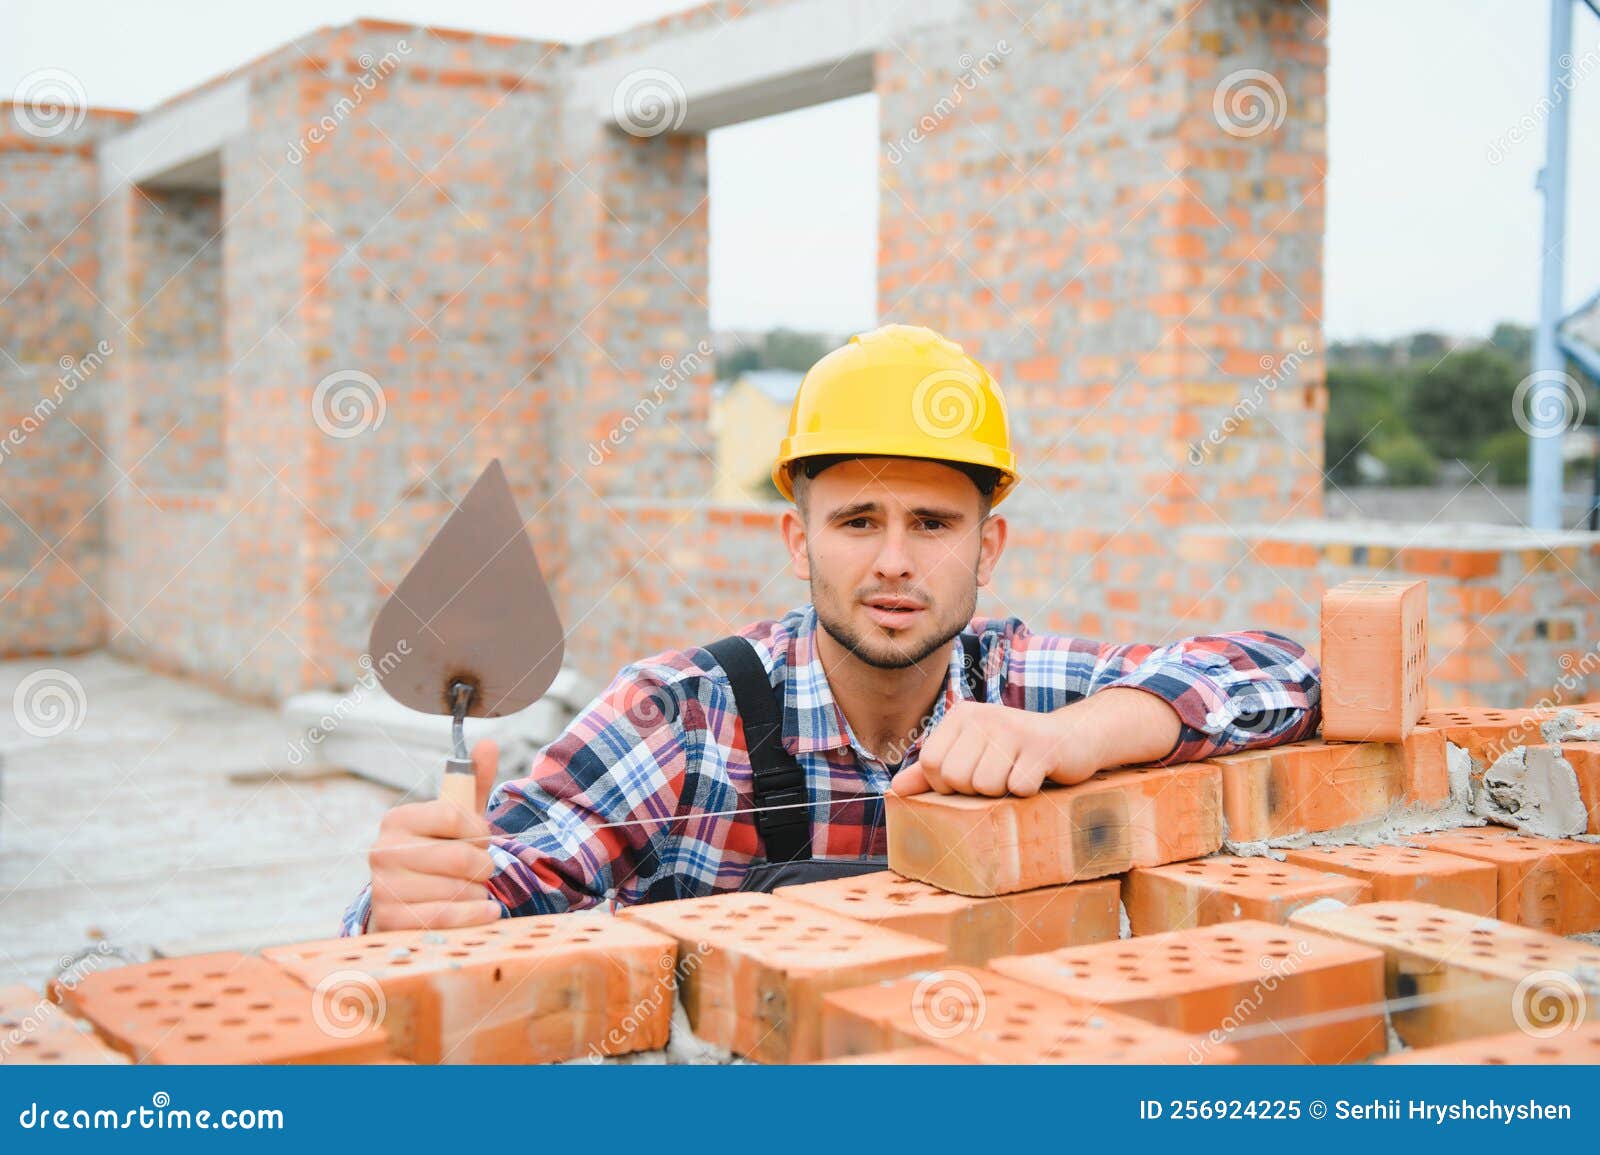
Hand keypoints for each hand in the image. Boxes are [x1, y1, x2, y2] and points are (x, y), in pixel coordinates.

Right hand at [367, 738, 502, 931]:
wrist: (408, 905)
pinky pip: (447, 918)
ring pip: (458, 890)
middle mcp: (383, 851)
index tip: (482, 837)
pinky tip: (484, 911)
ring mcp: (384, 888)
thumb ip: (473, 783)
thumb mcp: (455, 820)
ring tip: (470, 891)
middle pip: (460, 856)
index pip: (452, 815)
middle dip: (484, 865)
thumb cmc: (438, 855)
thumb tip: (488, 743)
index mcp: (397, 819)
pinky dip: (475, 916)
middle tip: (482, 869)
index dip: (478, 829)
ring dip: (479, 893)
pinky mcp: (392, 922)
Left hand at [888, 701, 1098, 797]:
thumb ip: (932, 772)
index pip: (930, 763)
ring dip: (1003, 793)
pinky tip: (1036, 775)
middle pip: (956, 778)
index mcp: (960, 716)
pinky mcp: (1042, 746)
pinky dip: (1027, 792)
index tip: (969, 777)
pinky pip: (1018, 788)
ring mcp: (1013, 728)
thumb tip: (895, 790)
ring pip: (986, 787)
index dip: (946, 784)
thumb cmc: (1014, 754)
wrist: (1072, 740)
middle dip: (976, 791)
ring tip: (1016, 773)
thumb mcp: (971, 756)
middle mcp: (983, 716)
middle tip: (998, 776)